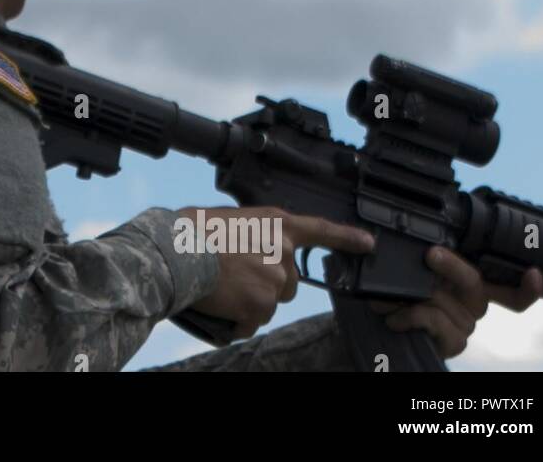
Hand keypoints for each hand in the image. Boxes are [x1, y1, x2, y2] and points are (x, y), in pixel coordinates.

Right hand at [183, 207, 375, 338]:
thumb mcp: (231, 218)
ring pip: (268, 304)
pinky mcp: (260, 307)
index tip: (368, 244)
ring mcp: (274, 281)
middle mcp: (283, 252)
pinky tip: (218, 306)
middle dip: (266, 283)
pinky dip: (235, 321)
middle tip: (234, 276)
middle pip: (288, 281)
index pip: (321, 230)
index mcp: (276, 224)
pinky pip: (250, 323)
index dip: (347, 239)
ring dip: (249, 302)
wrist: (174, 252)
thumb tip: (251, 252)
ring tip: (220, 288)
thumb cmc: (191, 231)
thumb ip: (254, 233)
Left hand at [370, 246, 542, 358]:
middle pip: (474, 282)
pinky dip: (410, 314)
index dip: (527, 286)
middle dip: (452, 266)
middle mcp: (473, 302)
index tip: (533, 274)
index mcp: (470, 282)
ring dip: (413, 295)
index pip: (509, 287)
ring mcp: (465, 324)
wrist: (378, 324)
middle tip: (431, 254)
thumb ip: (427, 257)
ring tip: (390, 296)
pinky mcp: (454, 342)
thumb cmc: (396, 293)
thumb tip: (431, 244)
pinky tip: (395, 317)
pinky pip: (435, 319)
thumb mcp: (410, 269)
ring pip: (447, 300)